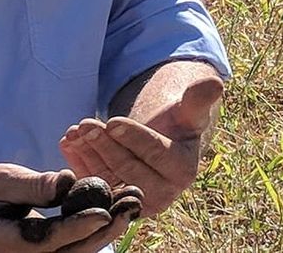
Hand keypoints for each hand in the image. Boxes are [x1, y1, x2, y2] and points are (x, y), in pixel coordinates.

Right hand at [0, 163, 140, 252]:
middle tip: (131, 204)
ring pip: (82, 251)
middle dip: (106, 229)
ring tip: (133, 201)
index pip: (51, 240)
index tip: (103, 212)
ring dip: (110, 227)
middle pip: (75, 252)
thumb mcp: (0, 181)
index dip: (78, 227)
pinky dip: (101, 225)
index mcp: (12, 246)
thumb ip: (32, 185)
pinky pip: (80, 244)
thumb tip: (66, 181)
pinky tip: (119, 204)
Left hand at [59, 76, 222, 216]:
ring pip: (107, 178)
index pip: (155, 154)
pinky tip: (68, 142)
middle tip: (86, 124)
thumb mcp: (188, 108)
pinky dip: (78, 163)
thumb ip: (197, 99)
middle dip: (105, 146)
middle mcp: (161, 193)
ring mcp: (135, 199)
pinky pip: (93, 184)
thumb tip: (214, 83)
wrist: (160, 139)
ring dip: (88, 154)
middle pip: (127, 169)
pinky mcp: (114, 198)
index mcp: (183, 170)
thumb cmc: (175, 121)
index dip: (133, 138)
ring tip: (75, 130)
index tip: (112, 120)